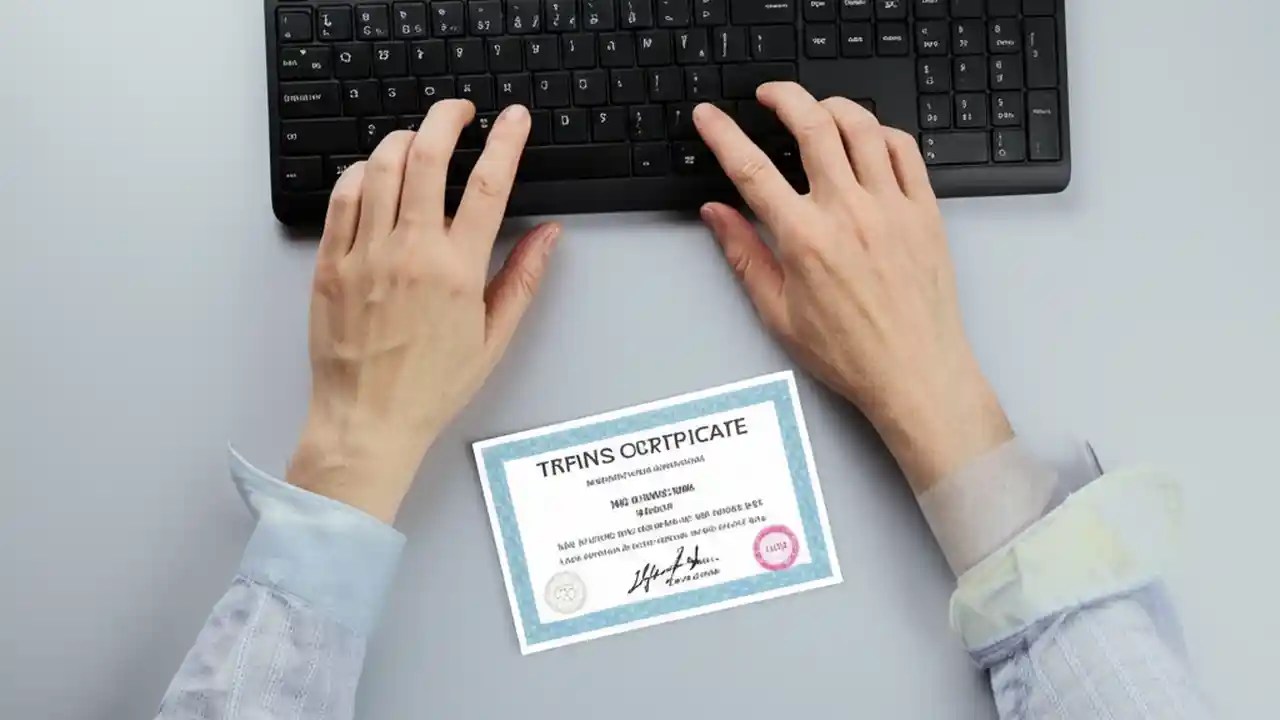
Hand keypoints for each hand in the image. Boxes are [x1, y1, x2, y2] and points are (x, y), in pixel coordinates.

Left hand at [287, 101, 558, 522]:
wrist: (367, 421)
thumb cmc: (429, 387)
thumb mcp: (493, 338)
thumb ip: (522, 278)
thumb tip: (548, 236)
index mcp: (456, 271)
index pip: (489, 185)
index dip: (506, 141)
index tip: (513, 119)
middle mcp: (410, 253)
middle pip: (429, 156)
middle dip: (448, 117)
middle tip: (460, 110)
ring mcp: (365, 254)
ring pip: (382, 166)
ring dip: (405, 138)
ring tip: (419, 140)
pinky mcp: (331, 263)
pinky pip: (343, 196)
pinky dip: (362, 172)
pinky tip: (376, 174)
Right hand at [694, 83, 1010, 493]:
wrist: (915, 373)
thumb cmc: (851, 353)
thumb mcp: (779, 312)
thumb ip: (744, 254)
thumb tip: (716, 215)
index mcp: (805, 240)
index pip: (751, 169)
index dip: (723, 134)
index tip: (709, 117)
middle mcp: (849, 214)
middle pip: (812, 126)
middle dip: (783, 96)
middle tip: (768, 94)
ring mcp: (891, 208)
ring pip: (862, 127)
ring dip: (833, 105)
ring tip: (818, 108)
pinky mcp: (925, 211)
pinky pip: (906, 150)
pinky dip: (883, 132)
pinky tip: (869, 138)